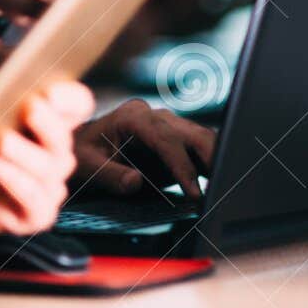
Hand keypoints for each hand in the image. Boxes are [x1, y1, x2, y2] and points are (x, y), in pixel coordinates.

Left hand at [0, 81, 92, 234]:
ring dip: (26, 153)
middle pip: (65, 139)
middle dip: (49, 123)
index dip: (71, 98)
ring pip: (51, 170)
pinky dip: (17, 181)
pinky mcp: (33, 217)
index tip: (51, 90)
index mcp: (46, 127)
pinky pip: (37, 202)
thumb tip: (5, 62)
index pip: (78, 106)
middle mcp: (53, 157)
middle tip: (29, 107)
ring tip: (0, 141)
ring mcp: (46, 189)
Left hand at [69, 98, 216, 199]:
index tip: (193, 191)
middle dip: (211, 158)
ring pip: (201, 138)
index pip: (166, 139)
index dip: (182, 165)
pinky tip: (220, 181)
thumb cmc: (82, 154)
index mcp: (132, 117)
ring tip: (227, 185)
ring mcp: (166, 125)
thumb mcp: (87, 166)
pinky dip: (211, 163)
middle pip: (192, 132)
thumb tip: (136, 181)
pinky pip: (198, 148)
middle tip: (223, 186)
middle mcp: (153, 116)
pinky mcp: (174, 139)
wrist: (81, 146)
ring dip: (216, 160)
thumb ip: (111, 175)